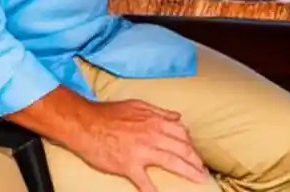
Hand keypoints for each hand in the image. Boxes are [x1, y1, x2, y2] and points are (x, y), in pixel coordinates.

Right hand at [73, 99, 207, 191]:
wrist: (85, 123)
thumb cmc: (110, 113)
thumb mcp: (138, 105)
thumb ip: (160, 112)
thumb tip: (177, 117)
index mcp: (156, 121)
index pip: (182, 134)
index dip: (192, 146)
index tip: (197, 155)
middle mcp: (153, 135)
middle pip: (182, 149)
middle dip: (196, 162)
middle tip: (204, 172)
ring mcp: (141, 151)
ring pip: (172, 162)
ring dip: (187, 172)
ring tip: (198, 180)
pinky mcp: (128, 165)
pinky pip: (144, 181)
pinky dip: (152, 189)